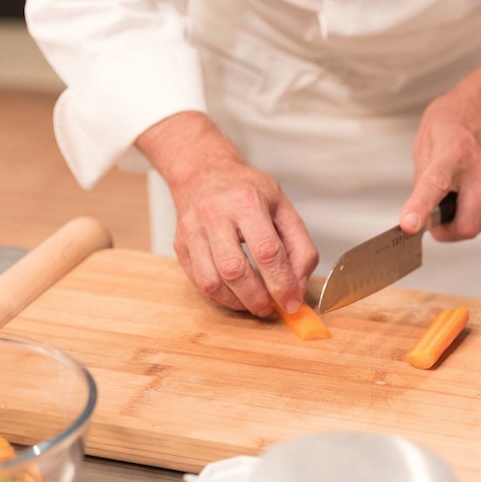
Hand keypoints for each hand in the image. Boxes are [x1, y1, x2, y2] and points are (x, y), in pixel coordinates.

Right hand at [137, 112, 317, 316]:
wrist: (204, 173)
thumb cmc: (248, 192)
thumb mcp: (284, 209)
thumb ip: (300, 249)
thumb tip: (296, 289)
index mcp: (246, 201)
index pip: (266, 251)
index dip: (281, 283)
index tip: (292, 302)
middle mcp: (214, 214)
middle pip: (234, 270)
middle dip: (257, 298)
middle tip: (271, 308)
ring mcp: (192, 231)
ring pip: (212, 282)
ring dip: (238, 302)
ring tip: (255, 303)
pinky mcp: (180, 246)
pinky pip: (199, 283)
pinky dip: (221, 297)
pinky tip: (236, 295)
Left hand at [400, 44, 480, 239]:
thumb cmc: (458, 119)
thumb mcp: (426, 140)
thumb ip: (422, 179)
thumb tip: (419, 211)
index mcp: (454, 153)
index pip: (436, 186)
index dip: (421, 209)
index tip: (410, 226)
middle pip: (468, 225)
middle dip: (448, 233)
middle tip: (436, 222)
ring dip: (465, 216)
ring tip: (460, 190)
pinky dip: (480, 208)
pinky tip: (476, 186)